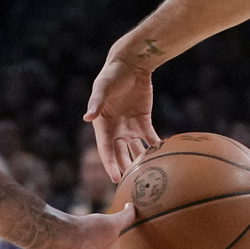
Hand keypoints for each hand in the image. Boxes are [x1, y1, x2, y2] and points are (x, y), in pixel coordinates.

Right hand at [84, 57, 159, 183]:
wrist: (130, 64)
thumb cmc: (112, 75)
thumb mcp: (102, 88)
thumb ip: (96, 103)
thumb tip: (87, 117)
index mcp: (102, 125)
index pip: (106, 150)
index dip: (110, 165)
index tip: (116, 179)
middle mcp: (115, 129)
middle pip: (119, 154)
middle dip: (124, 169)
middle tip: (132, 185)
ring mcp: (129, 126)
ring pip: (134, 149)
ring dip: (139, 162)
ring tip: (147, 176)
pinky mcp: (143, 121)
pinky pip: (150, 138)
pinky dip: (155, 146)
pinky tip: (162, 157)